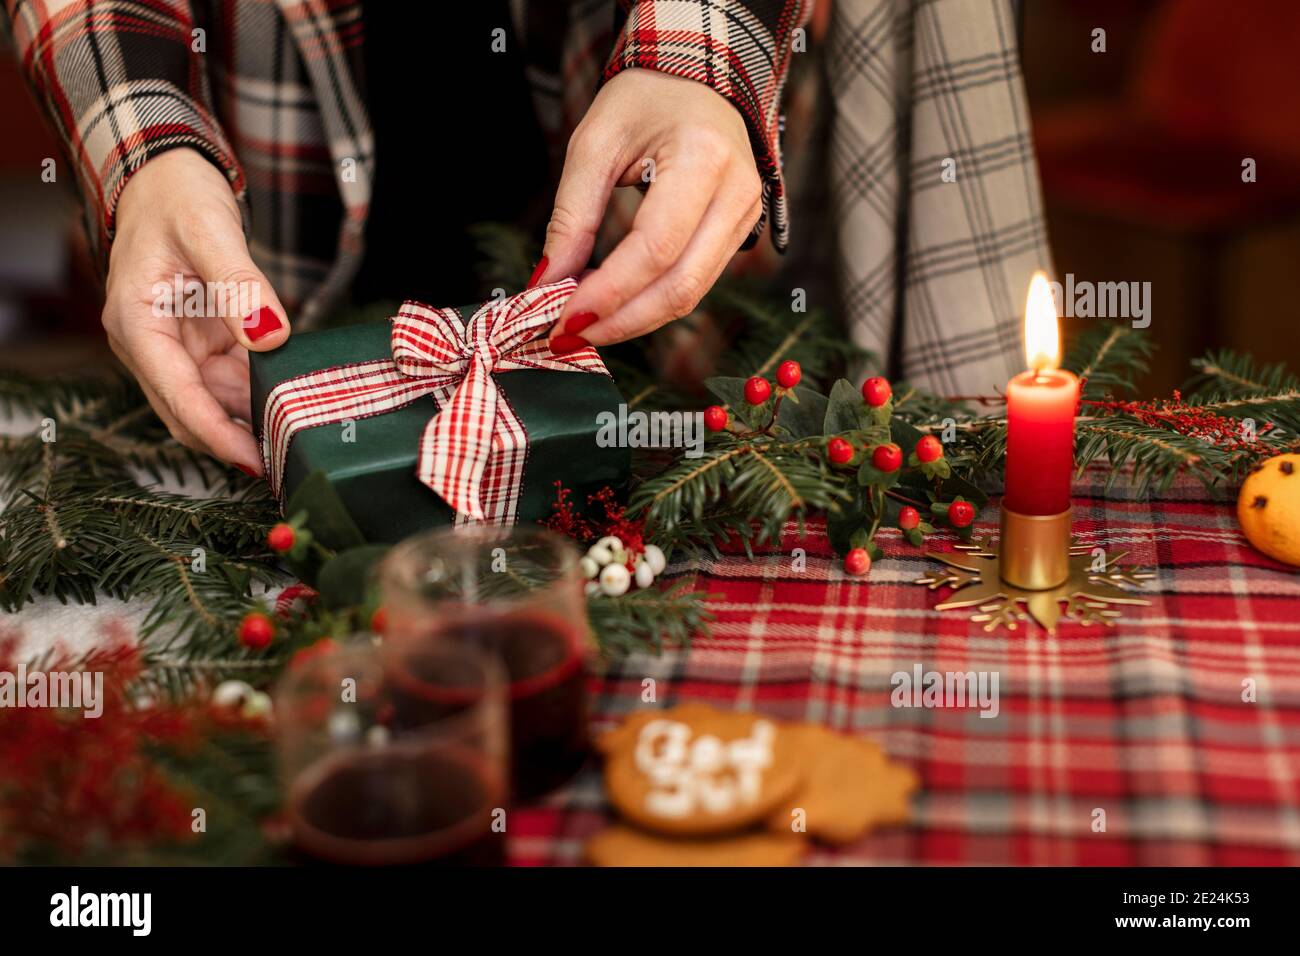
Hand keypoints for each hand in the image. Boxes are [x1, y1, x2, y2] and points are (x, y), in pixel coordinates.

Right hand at [105, 149, 288, 473]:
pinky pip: (228, 381)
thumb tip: (269, 334)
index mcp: (136, 323)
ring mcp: (173, 347)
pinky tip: (293, 397)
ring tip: (301, 430)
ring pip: (214, 401)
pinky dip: (258, 391)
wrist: (167, 177)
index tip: (254, 460)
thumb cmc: (177, 197)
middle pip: (191, 411)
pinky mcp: (197, 344)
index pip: (176, 396)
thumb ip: (241, 285)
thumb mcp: (210, 231)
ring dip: (252, 416)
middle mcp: (148, 344)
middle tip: (290, 458)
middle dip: (237, 437)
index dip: (216, 433)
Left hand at [539, 68, 761, 351]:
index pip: (656, 248)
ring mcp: (747, 216)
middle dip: (620, 320)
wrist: (697, 76)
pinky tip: (614, 307)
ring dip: (634, 319)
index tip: (562, 315)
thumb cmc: (645, 98)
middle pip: (680, 285)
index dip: (609, 292)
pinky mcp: (740, 232)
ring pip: (691, 294)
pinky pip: (695, 283)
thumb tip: (547, 283)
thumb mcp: (595, 144)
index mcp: (705, 158)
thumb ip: (572, 216)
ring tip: (583, 326)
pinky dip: (651, 303)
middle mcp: (738, 192)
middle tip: (568, 335)